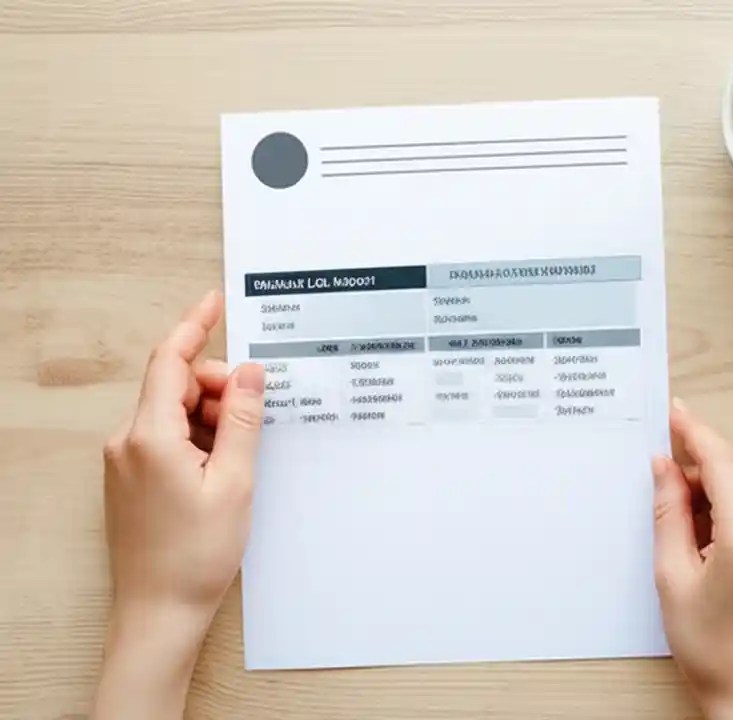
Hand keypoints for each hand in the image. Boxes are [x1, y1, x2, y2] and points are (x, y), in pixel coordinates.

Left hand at [93, 291, 264, 719]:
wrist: (160, 612)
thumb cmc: (196, 555)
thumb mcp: (235, 482)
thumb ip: (243, 419)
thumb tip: (250, 372)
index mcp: (150, 436)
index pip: (170, 362)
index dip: (194, 326)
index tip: (215, 302)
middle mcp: (127, 442)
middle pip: (174, 386)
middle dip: (217, 388)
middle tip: (255, 415)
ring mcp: (124, 461)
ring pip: (173, 413)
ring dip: (210, 419)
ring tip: (240, 459)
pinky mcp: (130, 479)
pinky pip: (165, 438)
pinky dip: (198, 440)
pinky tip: (222, 468)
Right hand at [652, 399, 732, 719]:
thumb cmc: (713, 650)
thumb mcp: (673, 578)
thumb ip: (668, 514)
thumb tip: (664, 468)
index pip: (721, 463)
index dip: (695, 432)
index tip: (675, 412)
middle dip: (702, 459)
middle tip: (665, 465)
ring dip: (719, 481)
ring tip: (681, 504)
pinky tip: (709, 520)